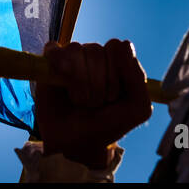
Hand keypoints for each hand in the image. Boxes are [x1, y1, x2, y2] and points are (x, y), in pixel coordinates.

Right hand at [34, 39, 151, 169]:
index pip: (117, 47)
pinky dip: (58, 67)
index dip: (115, 72)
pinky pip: (54, 51)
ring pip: (76, 51)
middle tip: (96, 103)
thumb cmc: (104, 125)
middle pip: (96, 51)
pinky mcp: (50, 63)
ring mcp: (72, 58)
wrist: (74, 144)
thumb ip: (138, 78)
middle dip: (97, 84)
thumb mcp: (135, 110)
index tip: (113, 96)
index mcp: (117, 62)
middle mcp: (95, 56)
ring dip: (79, 85)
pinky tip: (61, 84)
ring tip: (80, 101)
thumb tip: (124, 44)